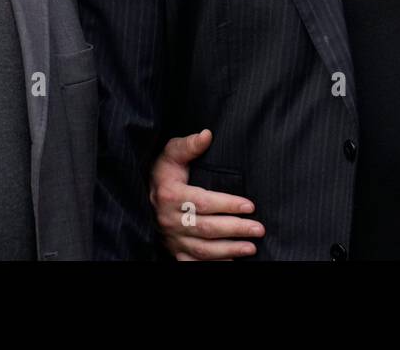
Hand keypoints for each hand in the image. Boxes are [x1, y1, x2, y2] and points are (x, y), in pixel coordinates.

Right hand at [149, 129, 263, 259]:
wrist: (140, 191)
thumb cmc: (162, 170)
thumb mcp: (171, 153)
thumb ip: (189, 145)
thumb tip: (207, 134)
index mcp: (171, 195)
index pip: (205, 202)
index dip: (228, 205)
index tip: (250, 206)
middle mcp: (170, 219)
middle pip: (207, 228)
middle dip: (236, 229)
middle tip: (259, 229)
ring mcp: (171, 237)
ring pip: (202, 249)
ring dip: (229, 250)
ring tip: (252, 248)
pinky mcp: (173, 249)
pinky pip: (192, 262)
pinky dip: (213, 264)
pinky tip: (231, 262)